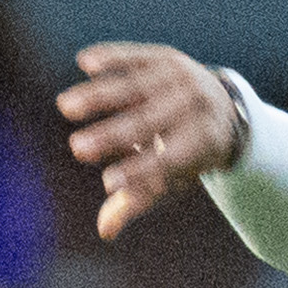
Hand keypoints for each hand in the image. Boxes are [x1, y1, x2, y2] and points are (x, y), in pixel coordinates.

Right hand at [56, 43, 242, 241]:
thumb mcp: (173, 177)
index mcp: (203, 143)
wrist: (223, 107)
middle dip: (111, 136)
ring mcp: (180, 77)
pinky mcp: (165, 56)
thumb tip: (105, 232)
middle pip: (148, 122)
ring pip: (136, 86)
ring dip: (98, 95)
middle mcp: (194, 107)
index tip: (108, 184)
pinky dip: (111, 57)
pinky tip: (84, 62)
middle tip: (76, 149)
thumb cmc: (190, 154)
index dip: (140, 172)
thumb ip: (139, 198)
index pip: (170, 160)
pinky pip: (135, 56)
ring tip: (65, 106)